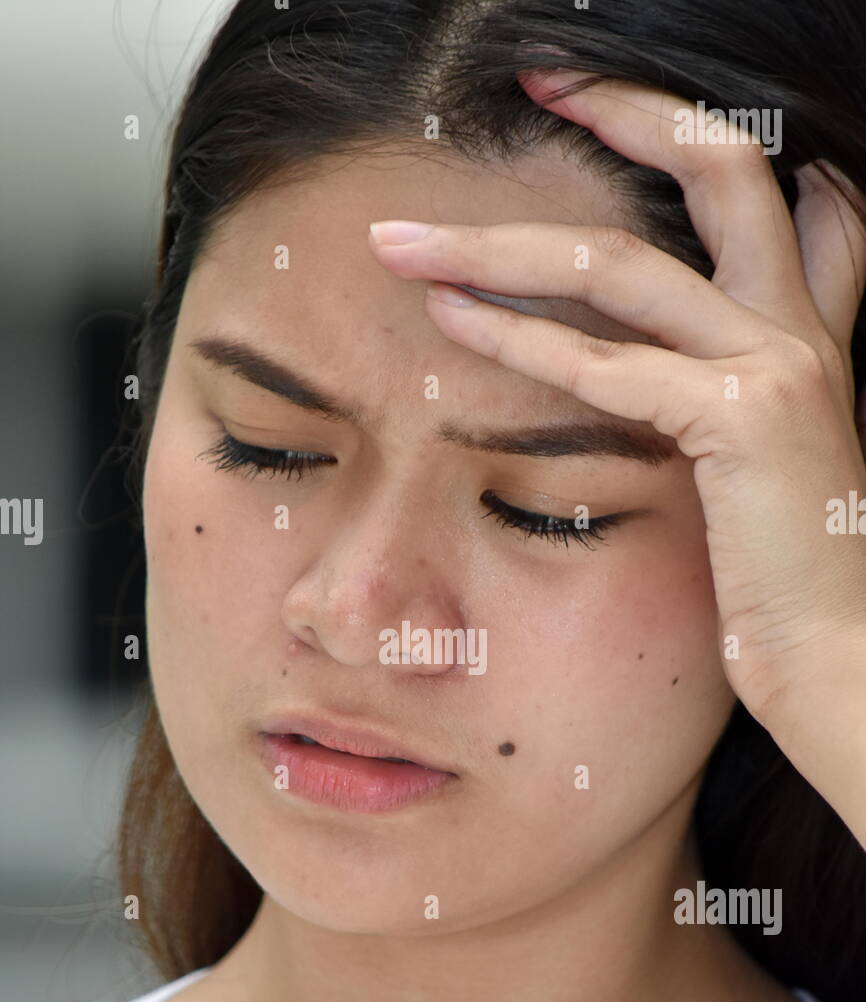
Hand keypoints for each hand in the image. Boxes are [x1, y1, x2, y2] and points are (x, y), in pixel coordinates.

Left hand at [367, 73, 865, 750]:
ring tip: (405, 243)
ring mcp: (777, 365)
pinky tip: (451, 326)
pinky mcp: (742, 421)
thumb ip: (713, 396)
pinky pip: (609, 366)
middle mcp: (800, 328)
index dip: (689, 130)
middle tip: (536, 81)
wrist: (837, 662)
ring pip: (625, 264)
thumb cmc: (782, 582)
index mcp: (805, 332)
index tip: (601, 98)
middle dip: (623, 109)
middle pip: (719, 169)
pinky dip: (519, 343)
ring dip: (499, 245)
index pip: (775, 189)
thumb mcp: (758, 465)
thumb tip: (647, 367)